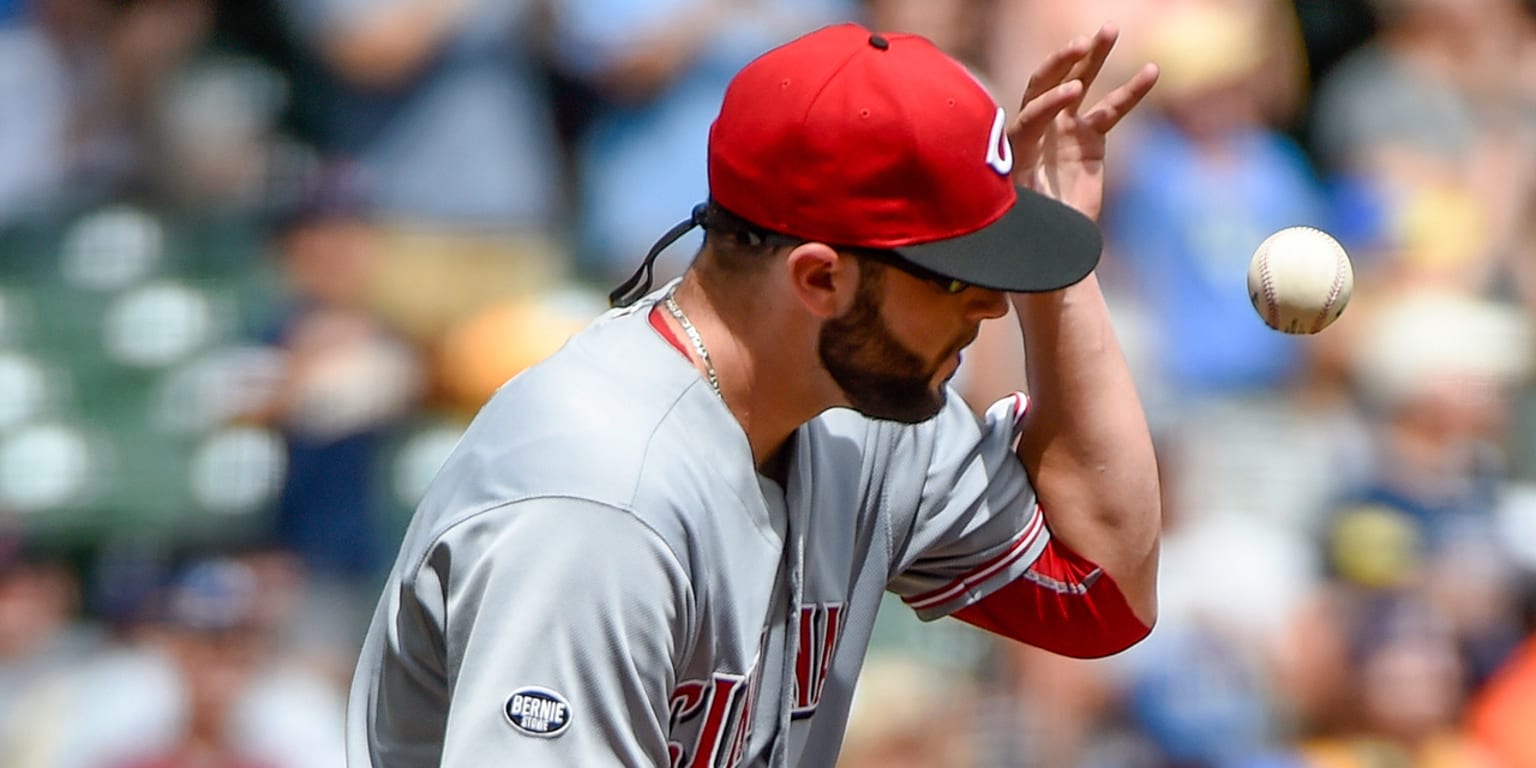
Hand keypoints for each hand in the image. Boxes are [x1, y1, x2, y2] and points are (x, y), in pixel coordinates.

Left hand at [1008, 25, 1158, 220]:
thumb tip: (1019, 209)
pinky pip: (1113, 109)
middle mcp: (1038, 128)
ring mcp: (1065, 128)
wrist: (1056, 238)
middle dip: (1063, 62)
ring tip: (1110, 29)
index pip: (1031, 114)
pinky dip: (1132, 91)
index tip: (1070, 94)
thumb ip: (1027, 201)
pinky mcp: (1091, 136)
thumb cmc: (1036, 227)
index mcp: (1017, 145)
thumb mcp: (1026, 214)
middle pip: (1047, 84)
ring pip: (1080, 84)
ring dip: (1095, 57)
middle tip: (1082, 43)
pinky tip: (1151, 71)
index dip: (1048, 103)